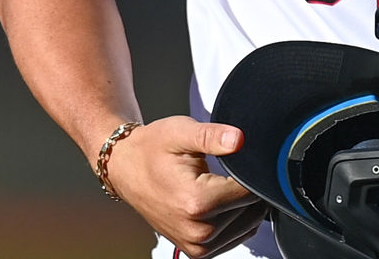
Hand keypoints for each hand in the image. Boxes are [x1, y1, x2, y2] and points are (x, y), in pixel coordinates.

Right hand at [105, 116, 266, 258]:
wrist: (126, 169)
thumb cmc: (151, 150)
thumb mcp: (180, 132)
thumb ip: (212, 135)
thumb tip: (239, 139)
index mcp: (196, 202)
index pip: (251, 191)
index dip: (250, 171)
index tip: (234, 159)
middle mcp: (197, 230)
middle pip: (252, 209)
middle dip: (245, 187)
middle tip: (221, 171)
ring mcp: (197, 245)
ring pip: (248, 224)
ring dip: (242, 204)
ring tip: (216, 186)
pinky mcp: (198, 251)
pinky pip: (237, 236)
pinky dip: (235, 218)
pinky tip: (218, 201)